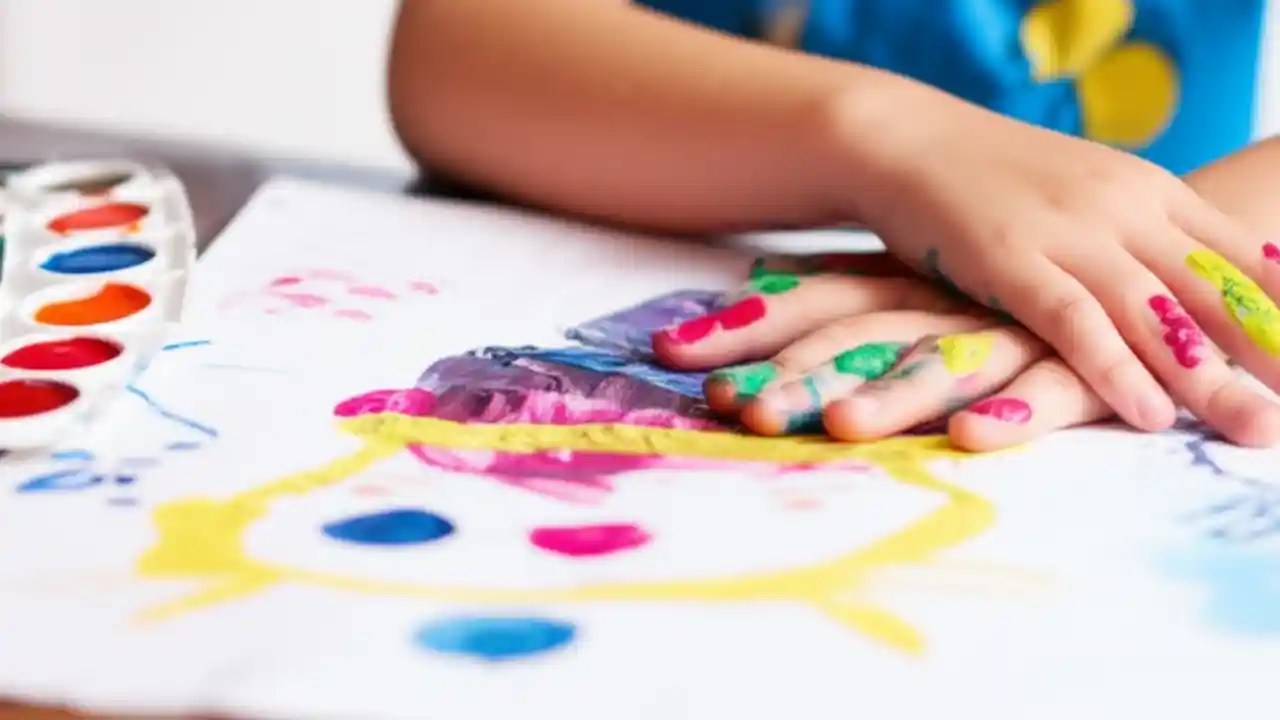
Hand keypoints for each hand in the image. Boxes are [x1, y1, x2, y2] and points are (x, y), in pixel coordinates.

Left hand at [653, 255, 1114, 449]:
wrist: (1131, 265)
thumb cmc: (997, 293)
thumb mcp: (916, 292)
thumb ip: (844, 304)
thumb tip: (749, 300)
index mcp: (899, 284)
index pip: (807, 301)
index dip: (742, 328)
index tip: (669, 352)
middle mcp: (942, 302)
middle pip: (858, 339)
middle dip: (796, 374)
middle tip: (738, 411)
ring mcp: (1008, 329)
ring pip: (941, 363)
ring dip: (888, 395)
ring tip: (838, 425)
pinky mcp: (1080, 361)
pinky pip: (1049, 386)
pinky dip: (1013, 412)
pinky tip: (972, 437)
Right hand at [833, 86, 1279, 446]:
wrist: (907, 139)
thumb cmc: (991, 178)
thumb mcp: (1080, 195)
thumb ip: (1133, 238)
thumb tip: (1183, 294)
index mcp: (1148, 190)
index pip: (1240, 253)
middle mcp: (1122, 207)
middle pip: (1212, 289)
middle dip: (1265, 350)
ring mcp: (1066, 232)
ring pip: (1154, 311)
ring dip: (1209, 375)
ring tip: (1253, 426)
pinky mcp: (1009, 259)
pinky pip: (1073, 321)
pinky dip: (1115, 368)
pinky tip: (1151, 413)